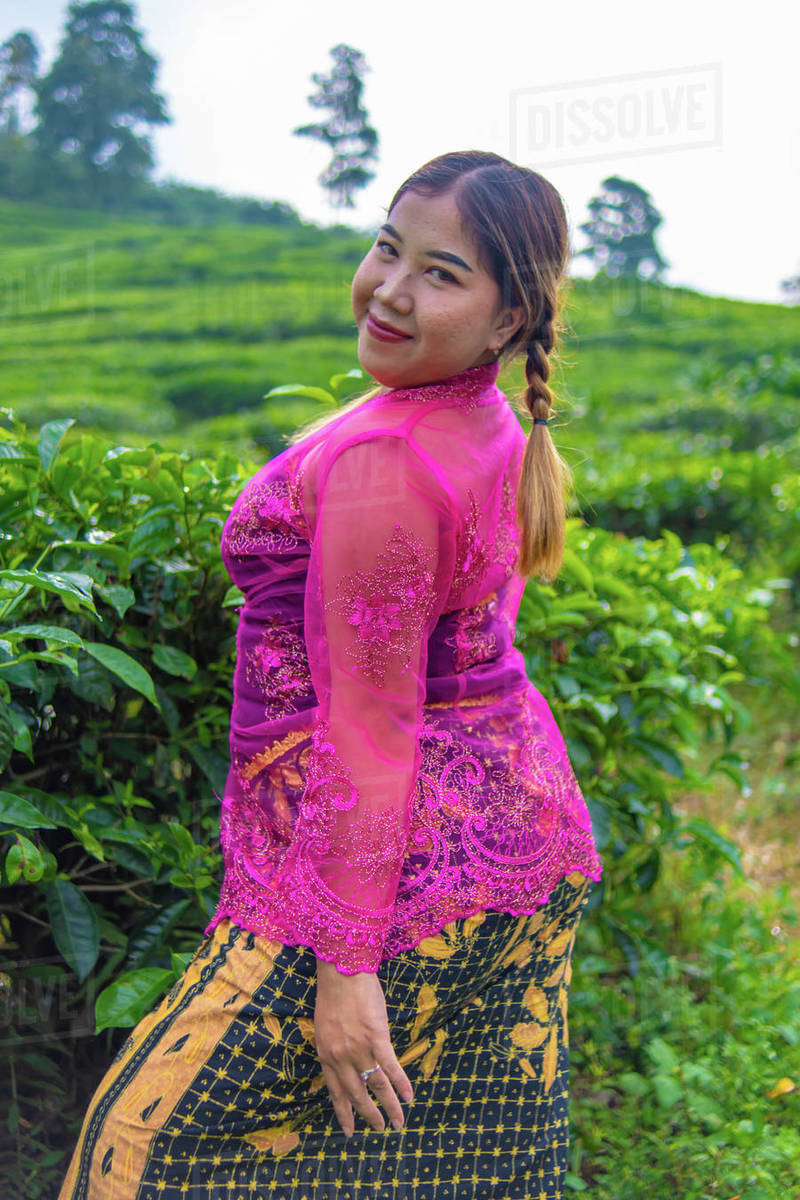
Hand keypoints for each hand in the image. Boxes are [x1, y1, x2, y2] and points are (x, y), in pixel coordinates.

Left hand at [314, 957, 413, 1136]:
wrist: (343, 971)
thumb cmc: (333, 993)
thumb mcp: (325, 1027)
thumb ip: (333, 1047)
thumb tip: (344, 1063)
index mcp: (325, 1055)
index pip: (335, 1092)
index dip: (344, 1112)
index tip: (349, 1131)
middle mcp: (341, 1058)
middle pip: (357, 1094)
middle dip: (368, 1116)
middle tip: (378, 1130)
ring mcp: (359, 1049)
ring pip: (376, 1086)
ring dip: (389, 1106)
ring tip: (397, 1122)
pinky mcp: (377, 1038)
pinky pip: (390, 1067)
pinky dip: (401, 1084)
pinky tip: (409, 1097)